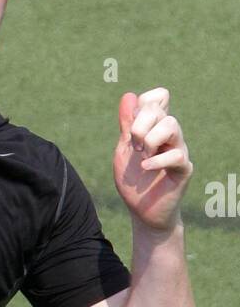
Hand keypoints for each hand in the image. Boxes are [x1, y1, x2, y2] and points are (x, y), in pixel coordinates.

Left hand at [113, 88, 192, 231]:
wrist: (142, 211)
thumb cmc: (133, 180)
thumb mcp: (124, 150)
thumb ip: (127, 125)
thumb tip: (129, 96)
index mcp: (154, 127)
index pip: (159, 97)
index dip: (144, 103)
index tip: (131, 126)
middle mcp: (169, 135)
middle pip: (159, 109)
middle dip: (139, 126)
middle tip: (134, 147)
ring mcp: (178, 149)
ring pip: (172, 125)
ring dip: (150, 139)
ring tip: (142, 157)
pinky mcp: (183, 169)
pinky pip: (176, 155)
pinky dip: (157, 161)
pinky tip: (145, 169)